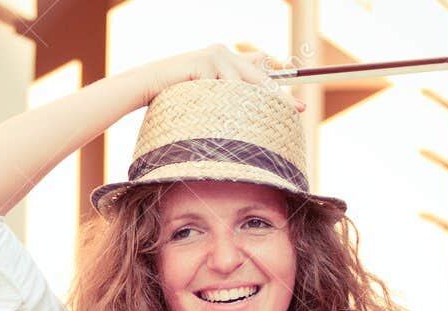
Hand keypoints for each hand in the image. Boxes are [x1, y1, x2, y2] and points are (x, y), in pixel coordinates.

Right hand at [133, 45, 305, 111]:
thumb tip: (246, 106)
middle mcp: (223, 52)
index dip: (279, 74)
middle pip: (260, 77)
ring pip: (241, 89)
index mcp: (224, 57)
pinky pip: (224, 90)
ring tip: (231, 122)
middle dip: (280, 97)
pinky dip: (222, 105)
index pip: (259, 62)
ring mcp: (215, 56)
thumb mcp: (206, 94)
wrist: (147, 84)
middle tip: (300, 109)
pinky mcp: (206, 62)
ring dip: (238, 110)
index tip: (297, 93)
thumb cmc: (174, 94)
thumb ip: (224, 93)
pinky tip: (214, 111)